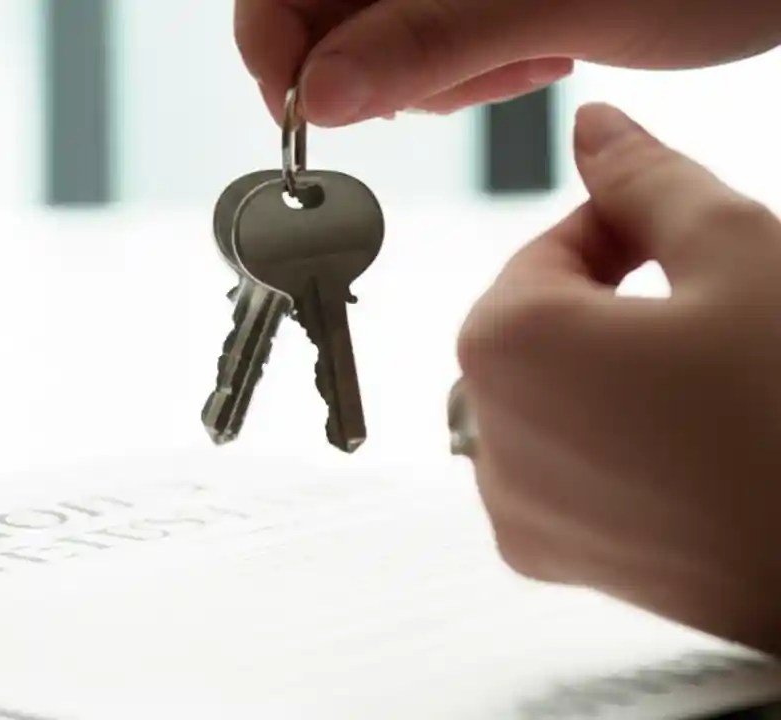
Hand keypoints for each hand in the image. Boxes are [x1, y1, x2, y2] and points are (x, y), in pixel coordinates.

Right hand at [235, 0, 780, 124]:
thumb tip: (319, 94)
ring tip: (523, 56)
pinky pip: (426, 41)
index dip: (274, 46)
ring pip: (372, 36)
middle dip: (373, 68)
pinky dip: (468, 67)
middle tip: (455, 81)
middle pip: (319, 14)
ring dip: (434, 74)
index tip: (306, 111)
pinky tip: (534, 51)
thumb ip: (424, 42)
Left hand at [457, 102, 780, 653]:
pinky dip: (606, 439)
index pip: (549, 249)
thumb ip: (648, 179)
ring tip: (703, 380)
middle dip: (613, 301)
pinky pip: (560, 467)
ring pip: (549, 395)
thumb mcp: (735, 250)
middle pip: (540, 325)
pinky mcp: (551, 558)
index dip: (622, 228)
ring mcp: (512, 502)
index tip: (681, 234)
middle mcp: (482, 427)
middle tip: (708, 309)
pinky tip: (685, 446)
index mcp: (503, 341)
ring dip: (610, 369)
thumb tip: (597, 131)